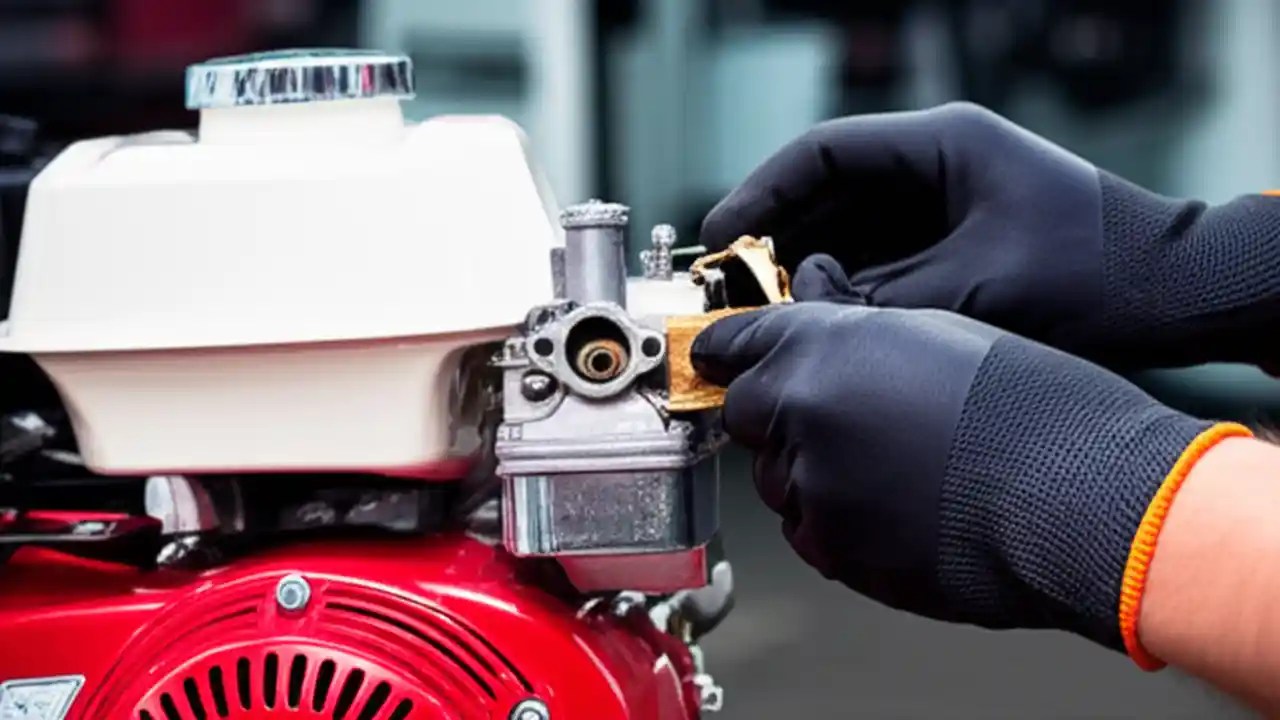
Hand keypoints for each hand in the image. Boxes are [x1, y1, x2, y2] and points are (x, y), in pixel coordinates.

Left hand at [691, 265, 1245, 653]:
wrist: (1076, 495)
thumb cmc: (1031, 407)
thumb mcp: (938, 330)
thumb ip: (856, 334)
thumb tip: (819, 329)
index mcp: (826, 346)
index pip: (740, 343)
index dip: (729, 349)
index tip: (715, 356)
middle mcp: (803, 412)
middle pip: (752, 415)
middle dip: (781, 416)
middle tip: (841, 420)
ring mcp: (813, 487)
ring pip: (780, 479)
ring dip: (813, 471)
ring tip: (894, 469)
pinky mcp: (834, 550)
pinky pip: (811, 531)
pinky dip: (837, 522)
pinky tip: (898, 509)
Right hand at [701, 101, 1279, 368]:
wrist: (1170, 296)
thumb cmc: (1094, 276)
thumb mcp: (975, 291)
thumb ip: (881, 300)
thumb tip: (808, 312)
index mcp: (942, 145)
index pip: (823, 153)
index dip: (761, 192)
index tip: (721, 234)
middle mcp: (936, 166)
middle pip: (827, 191)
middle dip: (776, 238)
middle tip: (732, 286)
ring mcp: (943, 205)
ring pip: (848, 227)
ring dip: (807, 266)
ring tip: (765, 311)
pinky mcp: (952, 243)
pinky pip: (877, 258)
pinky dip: (843, 286)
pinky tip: (816, 320)